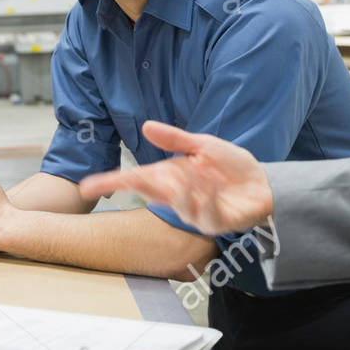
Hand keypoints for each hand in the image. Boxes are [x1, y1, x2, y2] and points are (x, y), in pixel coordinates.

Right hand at [77, 121, 271, 235]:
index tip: (86, 187)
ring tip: (198, 173)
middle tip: (143, 174)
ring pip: (176, 202)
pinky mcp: (214, 223)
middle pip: (148, 192)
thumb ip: (175, 138)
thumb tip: (147, 126)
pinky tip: (210, 186)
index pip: (134, 180)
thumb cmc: (231, 167)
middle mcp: (176, 196)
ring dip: (184, 187)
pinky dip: (204, 199)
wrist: (263, 183)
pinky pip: (203, 214)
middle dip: (138, 186)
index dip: (110, 183)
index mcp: (169, 177)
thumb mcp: (202, 145)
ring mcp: (193, 211)